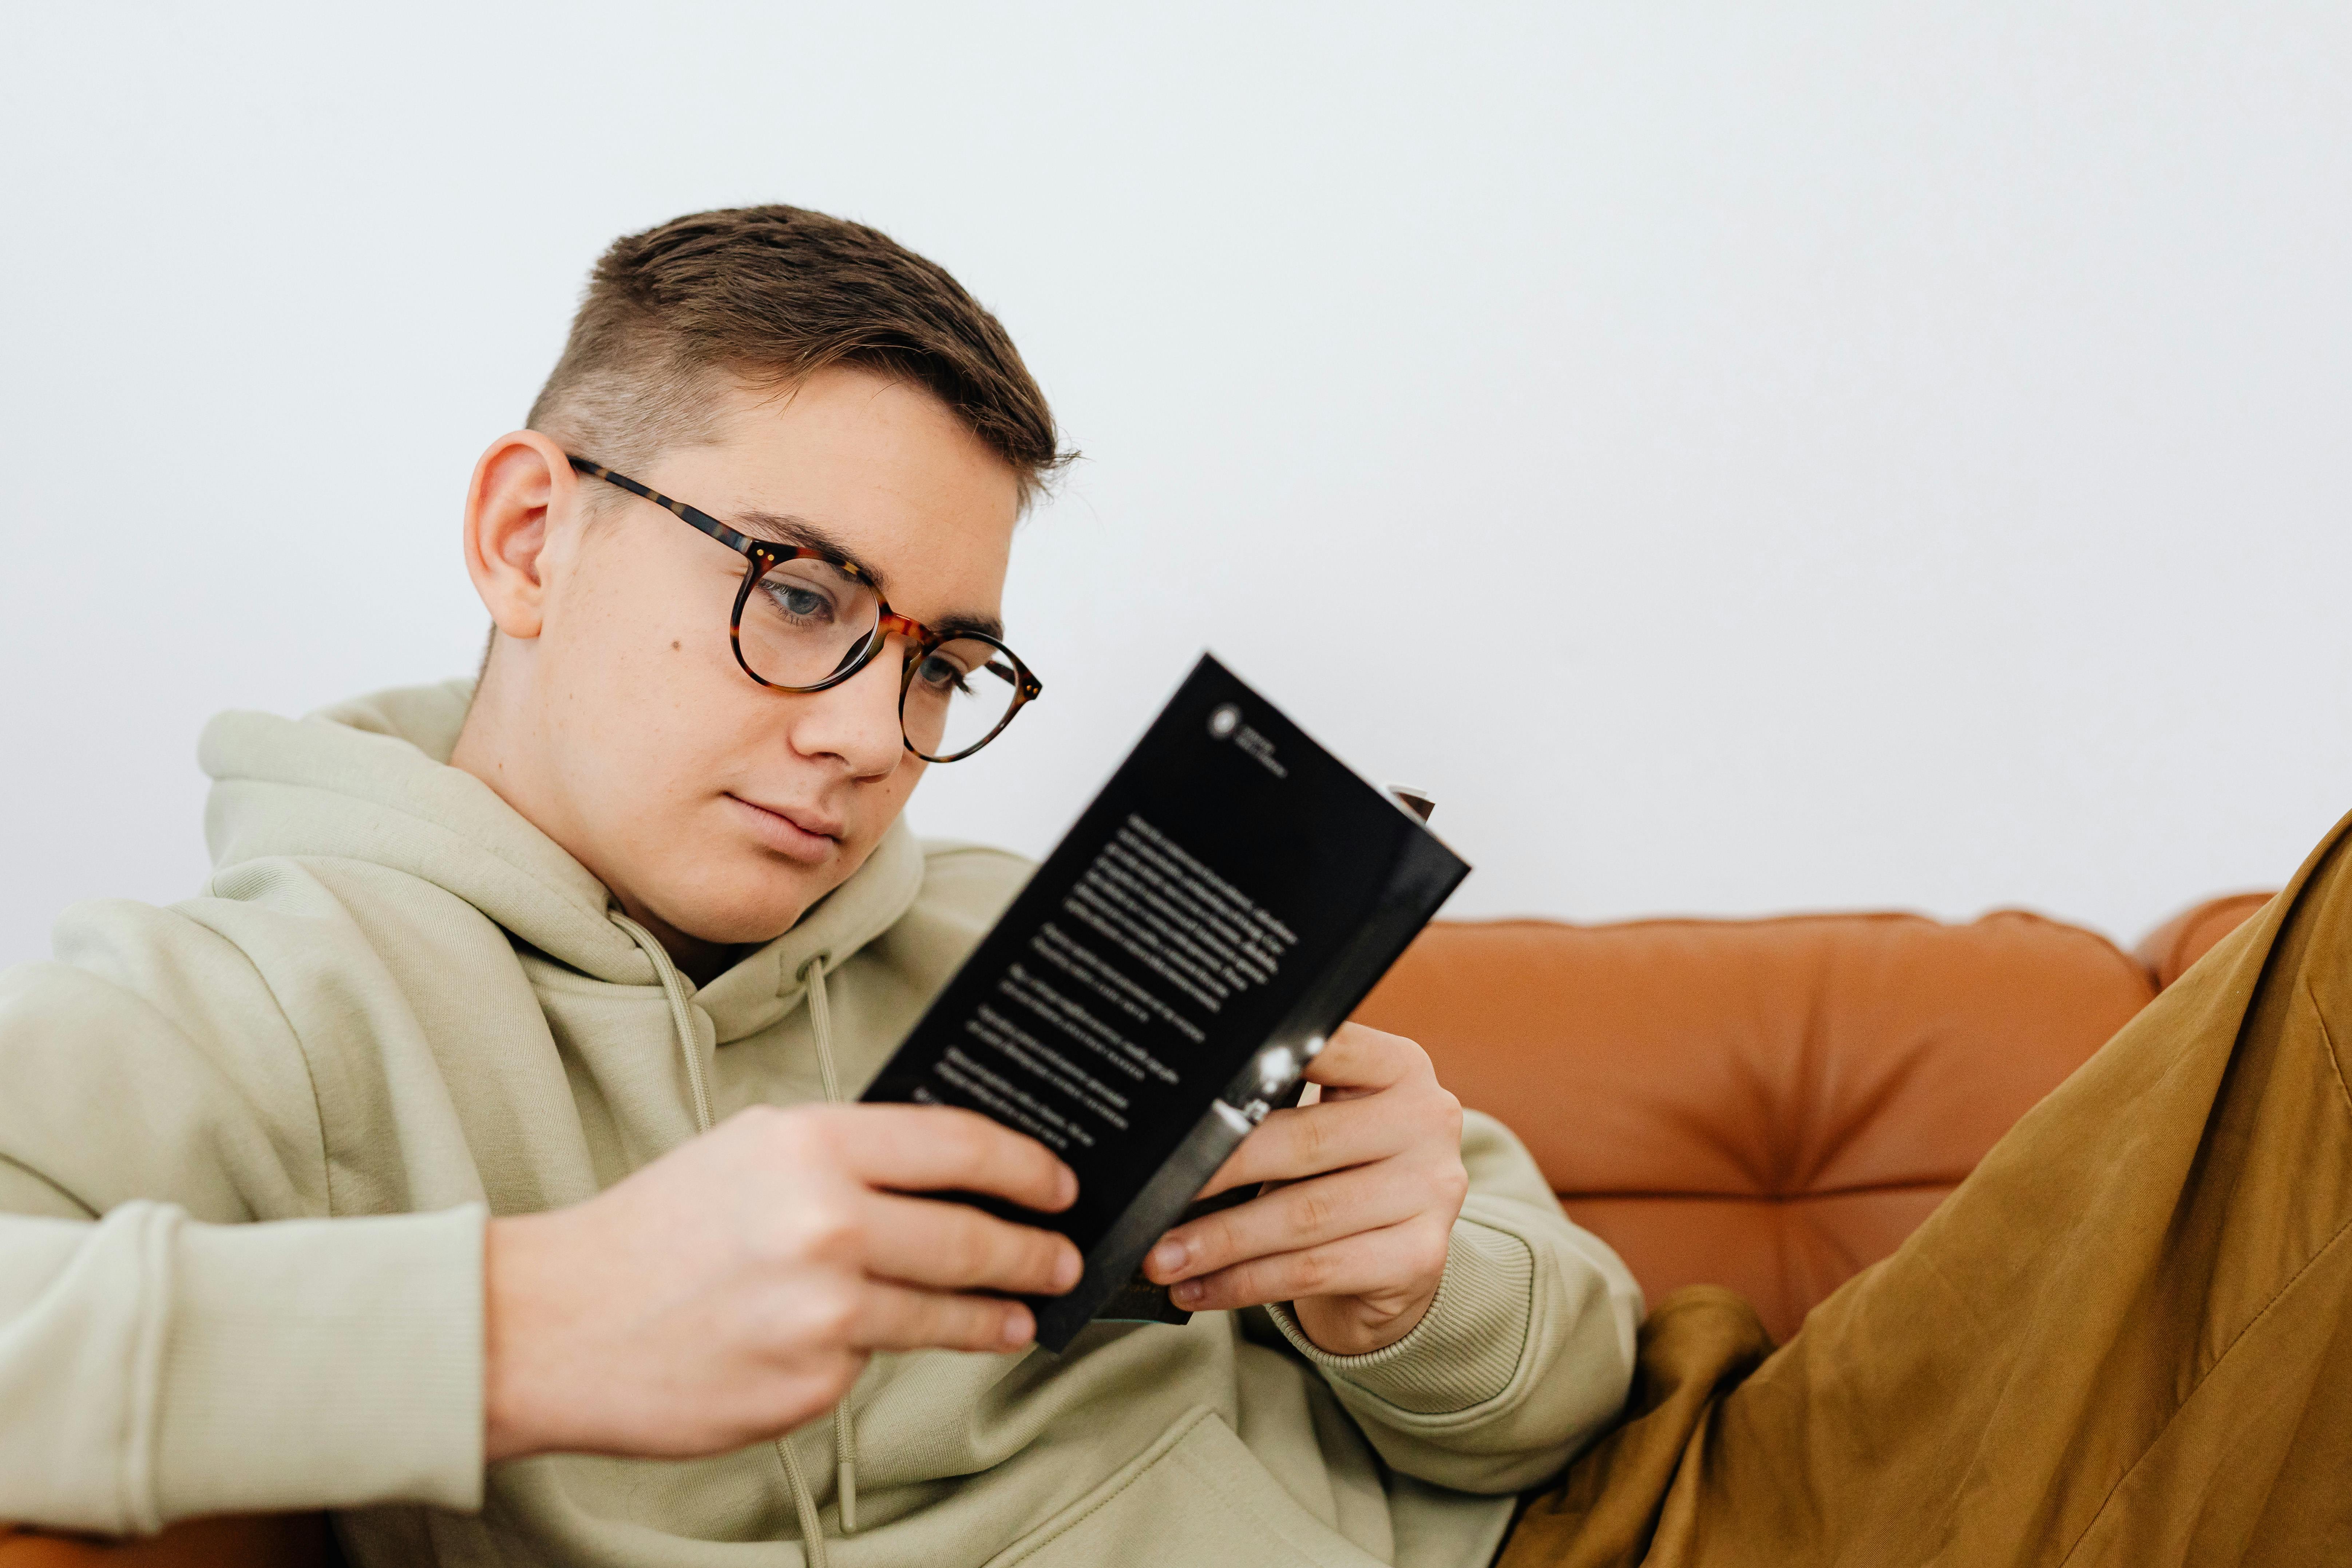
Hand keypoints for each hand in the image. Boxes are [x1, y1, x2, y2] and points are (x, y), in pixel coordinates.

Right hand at [483, 1102, 1078, 1461]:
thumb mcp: (749, 1150)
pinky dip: (883, 1353)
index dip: (1025, 1165)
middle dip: (1034, 1250)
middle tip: (1063, 1256)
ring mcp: (821, 1309)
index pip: (958, 1144)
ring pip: (945, 1311)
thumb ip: (845, 1153)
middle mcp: (825, 1222)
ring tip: (1021, 1314)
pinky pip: (872, 1362)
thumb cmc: (653, 1231)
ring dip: (996, 1314)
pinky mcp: (809, 1381)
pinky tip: (878, 1345)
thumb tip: (943, 1166)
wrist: (555, 1324)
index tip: (1058, 1184)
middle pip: (971, 1235)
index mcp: (811, 1146)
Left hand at [1141, 1024, 1467, 1356]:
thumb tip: (1176, 1129)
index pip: (1326, 1047)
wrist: (1400, 1260)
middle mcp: (1427, 1120)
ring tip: (1162, 1256)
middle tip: (1154, 1195)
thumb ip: (1273, 1107)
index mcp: (1399, 1067)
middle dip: (1216, 1173)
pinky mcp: (1421, 1256)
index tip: (1190, 1094)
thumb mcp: (1324, 1123)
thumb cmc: (1342, 1176)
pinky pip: (1316, 1270)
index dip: (1255, 1067)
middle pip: (1303, 1142)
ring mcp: (1432, 1190)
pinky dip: (1246, 1283)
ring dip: (1221, 1242)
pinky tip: (1200, 1290)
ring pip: (1304, 1216)